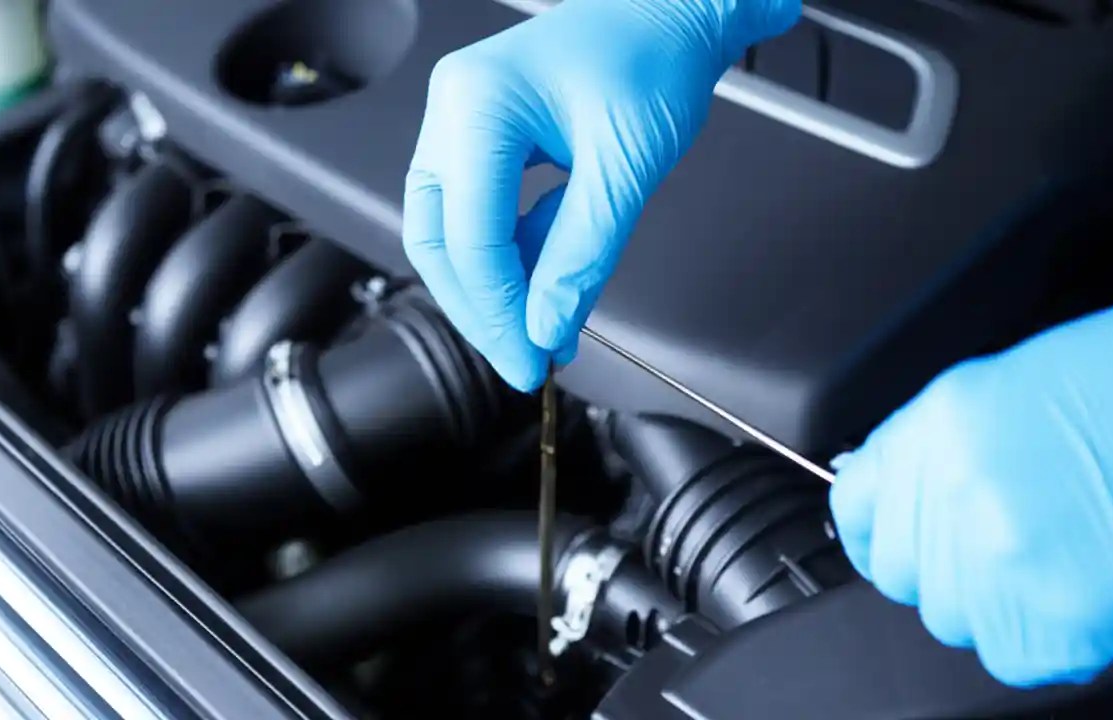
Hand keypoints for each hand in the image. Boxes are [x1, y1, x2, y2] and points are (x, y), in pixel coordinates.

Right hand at [402, 0, 800, 390]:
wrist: (673, 10)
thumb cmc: (654, 56)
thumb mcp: (625, 169)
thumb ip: (582, 255)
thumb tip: (547, 325)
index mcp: (478, 104)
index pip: (470, 238)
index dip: (499, 313)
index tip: (530, 362)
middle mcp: (452, 108)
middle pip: (439, 240)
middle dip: (481, 309)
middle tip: (523, 358)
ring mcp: (459, 121)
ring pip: (450, 232)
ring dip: (494, 286)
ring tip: (542, 324)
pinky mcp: (478, 136)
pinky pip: (475, 212)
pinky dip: (510, 254)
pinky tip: (547, 275)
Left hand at [832, 300, 1112, 687]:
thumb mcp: (1016, 392)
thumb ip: (948, 448)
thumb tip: (908, 491)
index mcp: (942, 425)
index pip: (856, 502)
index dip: (875, 527)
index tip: (888, 540)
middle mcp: (955, 490)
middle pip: (904, 571)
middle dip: (948, 568)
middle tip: (1009, 548)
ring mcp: (997, 556)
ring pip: (954, 619)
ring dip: (999, 605)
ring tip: (1062, 561)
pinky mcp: (1052, 618)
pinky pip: (1015, 657)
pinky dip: (1049, 641)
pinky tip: (1087, 594)